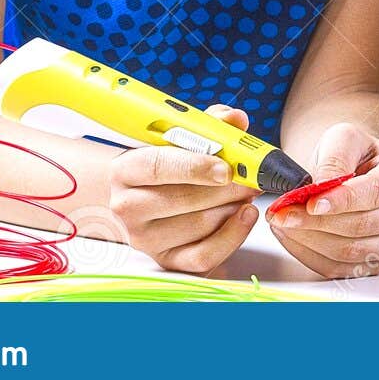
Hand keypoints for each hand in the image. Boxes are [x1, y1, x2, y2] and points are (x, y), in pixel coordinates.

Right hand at [108, 103, 258, 273]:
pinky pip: (204, 256)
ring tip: (247, 192)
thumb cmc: (166, 163)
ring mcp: (144, 238)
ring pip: (199, 226)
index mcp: (126, 169)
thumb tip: (236, 119)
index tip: (226, 167)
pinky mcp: (165, 260)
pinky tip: (245, 216)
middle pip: (183, 199)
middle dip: (227, 188)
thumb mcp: (179, 137)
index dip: (195, 166)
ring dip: (233, 207)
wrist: (139, 199)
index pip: (158, 166)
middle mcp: (128, 207)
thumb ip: (209, 126)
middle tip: (252, 177)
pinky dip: (232, 236)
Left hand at [265, 122, 378, 279]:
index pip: (377, 192)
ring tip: (283, 222)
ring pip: (349, 251)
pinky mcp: (378, 264)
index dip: (343, 200)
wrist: (357, 173)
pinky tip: (293, 236)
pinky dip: (309, 254)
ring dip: (309, 239)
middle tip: (283, 212)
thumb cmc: (355, 155)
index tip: (312, 203)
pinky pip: (340, 268)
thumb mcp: (345, 139)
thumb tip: (324, 185)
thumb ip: (336, 158)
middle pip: (362, 225)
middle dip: (316, 221)